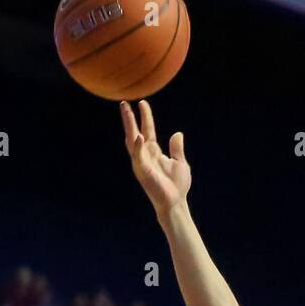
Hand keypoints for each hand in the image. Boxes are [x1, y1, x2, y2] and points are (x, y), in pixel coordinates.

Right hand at [121, 100, 190, 221]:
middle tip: (124, 103)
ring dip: (129, 127)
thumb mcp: (180, 162)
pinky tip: (138, 136)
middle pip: (134, 132)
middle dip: (129, 119)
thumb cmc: (177, 185)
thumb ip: (176, 148)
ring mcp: (142, 163)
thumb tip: (177, 134)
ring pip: (132, 141)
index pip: (147, 130)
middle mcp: (145, 155)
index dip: (145, 116)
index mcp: (154, 152)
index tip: (142, 103)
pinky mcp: (143, 172)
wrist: (175, 202)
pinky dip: (138, 147)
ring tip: (126, 111)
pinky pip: (138, 157)